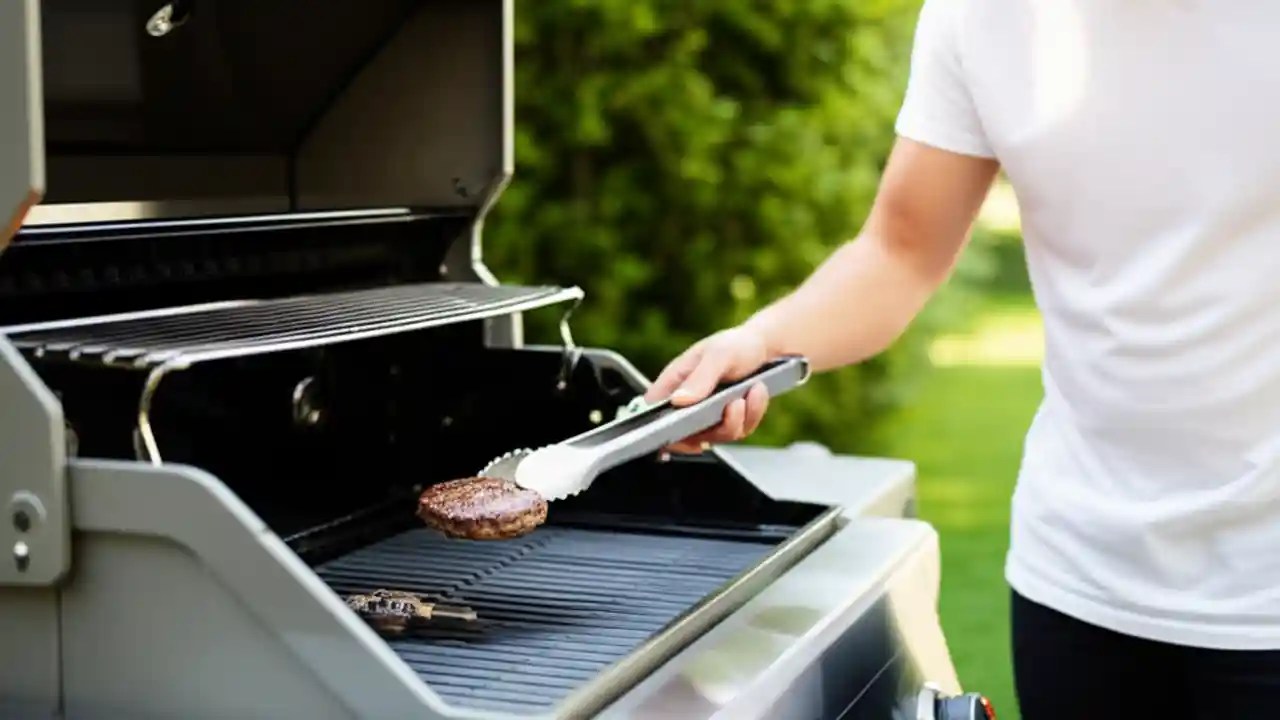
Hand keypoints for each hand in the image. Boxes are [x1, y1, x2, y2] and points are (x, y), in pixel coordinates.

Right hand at [644, 326, 772, 453]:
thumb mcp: (718, 355)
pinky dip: (752, 414)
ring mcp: (708, 416)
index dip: (661, 429)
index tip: (686, 429)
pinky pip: (739, 430)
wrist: (764, 347)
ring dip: (739, 417)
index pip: (653, 414)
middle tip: (734, 404)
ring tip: (751, 391)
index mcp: (673, 384)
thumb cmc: (735, 345)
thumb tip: (677, 401)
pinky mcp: (729, 422)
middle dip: (716, 426)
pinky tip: (757, 392)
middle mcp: (687, 404)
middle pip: (688, 435)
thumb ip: (699, 379)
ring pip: (718, 436)